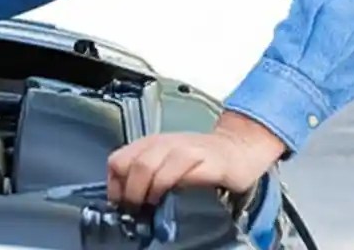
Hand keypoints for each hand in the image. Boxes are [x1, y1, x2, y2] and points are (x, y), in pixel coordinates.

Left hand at [105, 111, 285, 208]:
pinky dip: (174, 189)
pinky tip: (175, 200)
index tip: (121, 204)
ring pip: (152, 167)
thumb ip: (146, 173)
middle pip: (134, 166)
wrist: (238, 148)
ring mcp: (186, 150)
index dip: (116, 186)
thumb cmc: (201, 159)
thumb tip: (123, 200)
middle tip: (138, 209)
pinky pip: (184, 175)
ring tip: (154, 206)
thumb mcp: (167, 160)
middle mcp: (166, 144)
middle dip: (132, 193)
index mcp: (151, 143)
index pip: (118, 160)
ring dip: (148, 192)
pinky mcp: (208, 162)